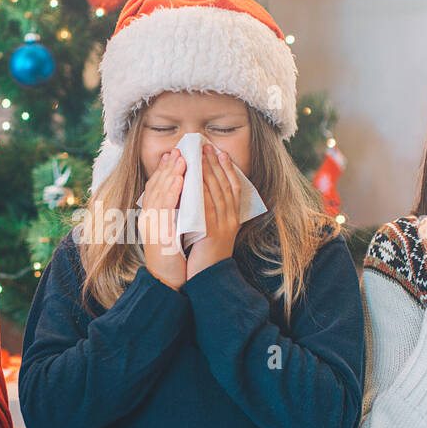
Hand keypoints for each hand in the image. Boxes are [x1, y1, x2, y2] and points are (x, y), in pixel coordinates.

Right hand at [139, 147, 186, 290]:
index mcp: (150, 217)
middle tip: (179, 150)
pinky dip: (171, 193)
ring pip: (159, 194)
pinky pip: (164, 209)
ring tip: (180, 159)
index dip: (163, 170)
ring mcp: (151, 226)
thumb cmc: (173, 258)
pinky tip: (179, 181)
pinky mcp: (158, 234)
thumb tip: (185, 195)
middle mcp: (147, 219)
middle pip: (155, 186)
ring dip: (169, 175)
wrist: (167, 282)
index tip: (173, 155)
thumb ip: (175, 213)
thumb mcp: (172, 231)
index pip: (154, 187)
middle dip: (168, 167)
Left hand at [186, 143, 241, 278]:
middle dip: (215, 164)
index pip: (233, 187)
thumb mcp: (212, 234)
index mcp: (232, 218)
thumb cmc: (207, 259)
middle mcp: (231, 219)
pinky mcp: (212, 232)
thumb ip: (210, 217)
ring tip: (199, 155)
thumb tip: (201, 197)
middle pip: (225, 185)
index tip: (219, 152)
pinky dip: (200, 190)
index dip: (227, 168)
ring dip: (207, 172)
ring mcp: (223, 225)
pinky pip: (206, 206)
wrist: (209, 281)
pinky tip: (193, 178)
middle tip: (206, 146)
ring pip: (217, 192)